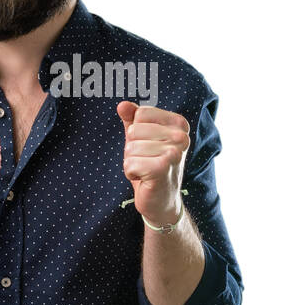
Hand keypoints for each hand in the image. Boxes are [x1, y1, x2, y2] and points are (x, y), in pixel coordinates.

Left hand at [117, 101, 188, 225]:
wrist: (162, 200)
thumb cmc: (151, 166)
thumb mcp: (142, 139)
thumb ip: (133, 120)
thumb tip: (122, 105)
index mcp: (179, 124)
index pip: (141, 114)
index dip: (136, 133)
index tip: (149, 146)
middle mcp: (181, 136)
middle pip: (133, 131)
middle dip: (132, 149)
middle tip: (147, 161)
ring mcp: (175, 151)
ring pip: (130, 148)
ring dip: (132, 162)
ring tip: (146, 170)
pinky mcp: (164, 167)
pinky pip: (129, 163)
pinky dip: (131, 173)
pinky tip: (145, 178)